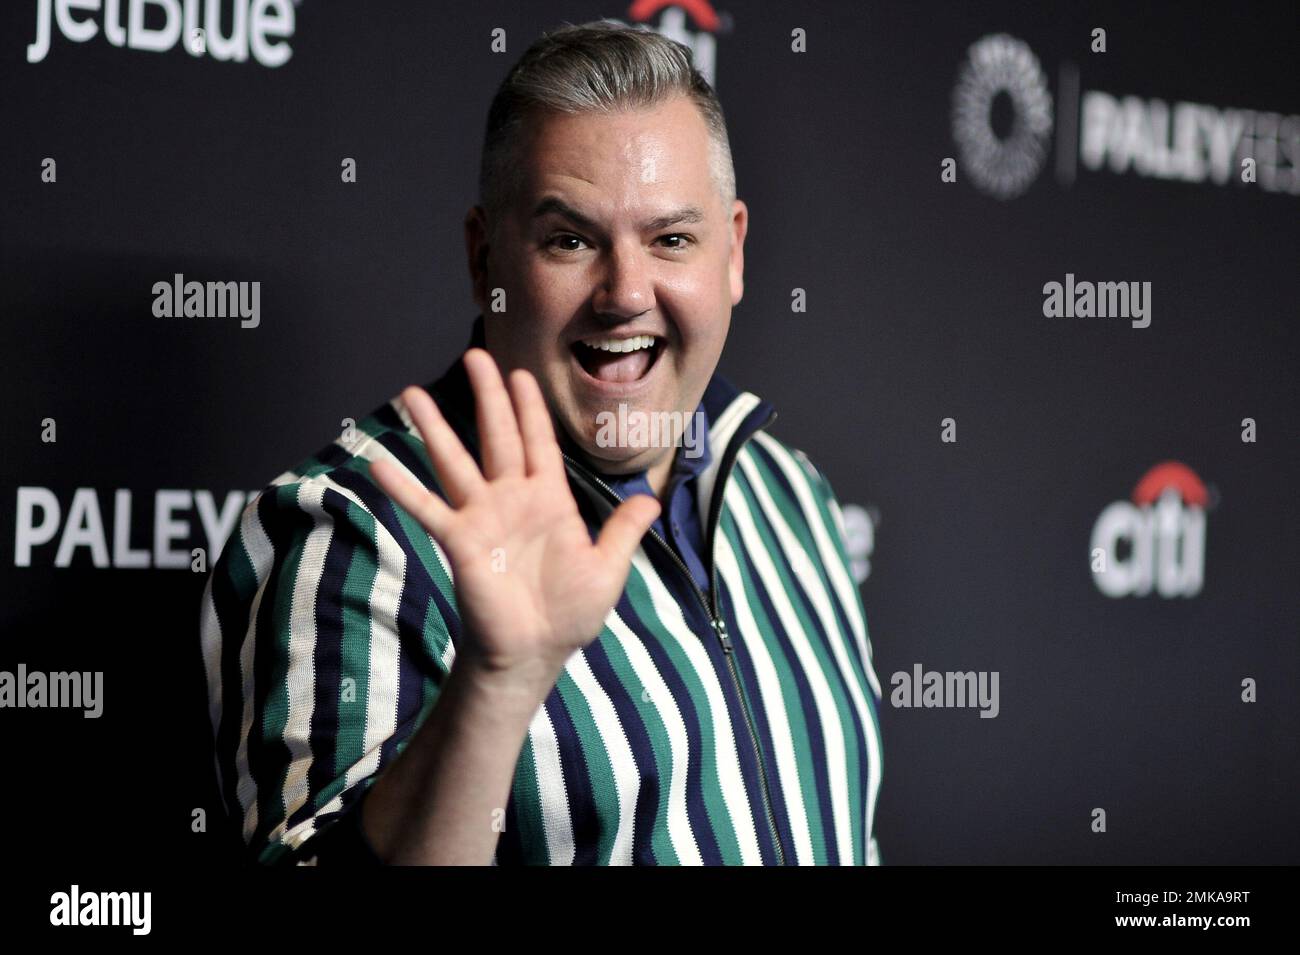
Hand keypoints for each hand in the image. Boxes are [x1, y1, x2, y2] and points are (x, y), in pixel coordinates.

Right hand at [370, 348, 660, 686]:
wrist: (535, 655)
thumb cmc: (570, 615)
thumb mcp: (608, 568)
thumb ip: (623, 530)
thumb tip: (650, 499)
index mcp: (549, 500)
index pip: (538, 442)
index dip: (529, 408)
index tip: (520, 373)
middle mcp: (512, 500)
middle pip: (497, 436)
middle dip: (487, 396)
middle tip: (476, 356)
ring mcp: (482, 517)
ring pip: (455, 461)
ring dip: (434, 428)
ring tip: (411, 392)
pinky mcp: (460, 542)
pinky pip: (428, 508)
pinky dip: (403, 487)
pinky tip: (379, 463)